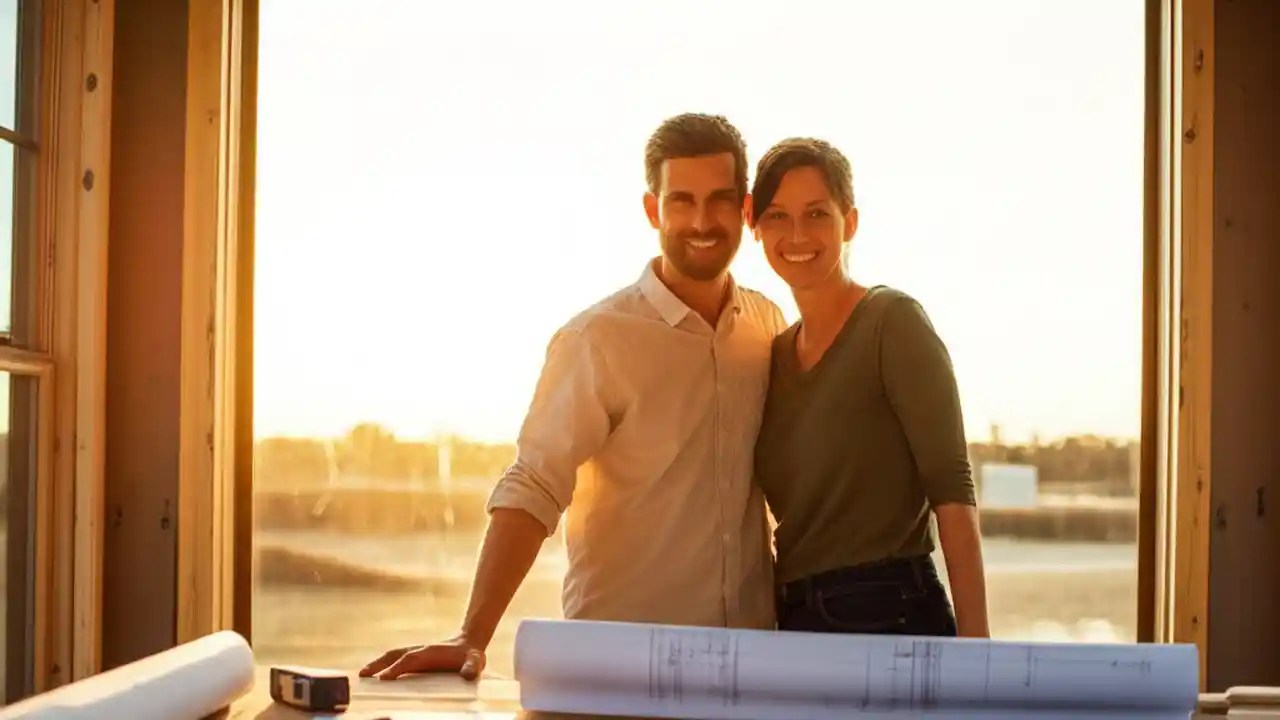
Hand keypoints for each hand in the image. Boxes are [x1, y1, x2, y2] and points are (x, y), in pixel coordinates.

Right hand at [358, 636, 485, 680]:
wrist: (469, 643)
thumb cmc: (470, 655)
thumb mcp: (475, 661)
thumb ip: (471, 667)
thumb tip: (468, 675)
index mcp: (430, 652)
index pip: (409, 660)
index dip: (396, 668)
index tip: (383, 678)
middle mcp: (419, 651)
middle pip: (394, 655)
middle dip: (378, 664)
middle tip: (362, 675)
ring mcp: (415, 652)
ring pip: (391, 655)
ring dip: (376, 663)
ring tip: (362, 675)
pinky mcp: (413, 657)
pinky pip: (394, 659)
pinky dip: (382, 664)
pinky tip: (375, 674)